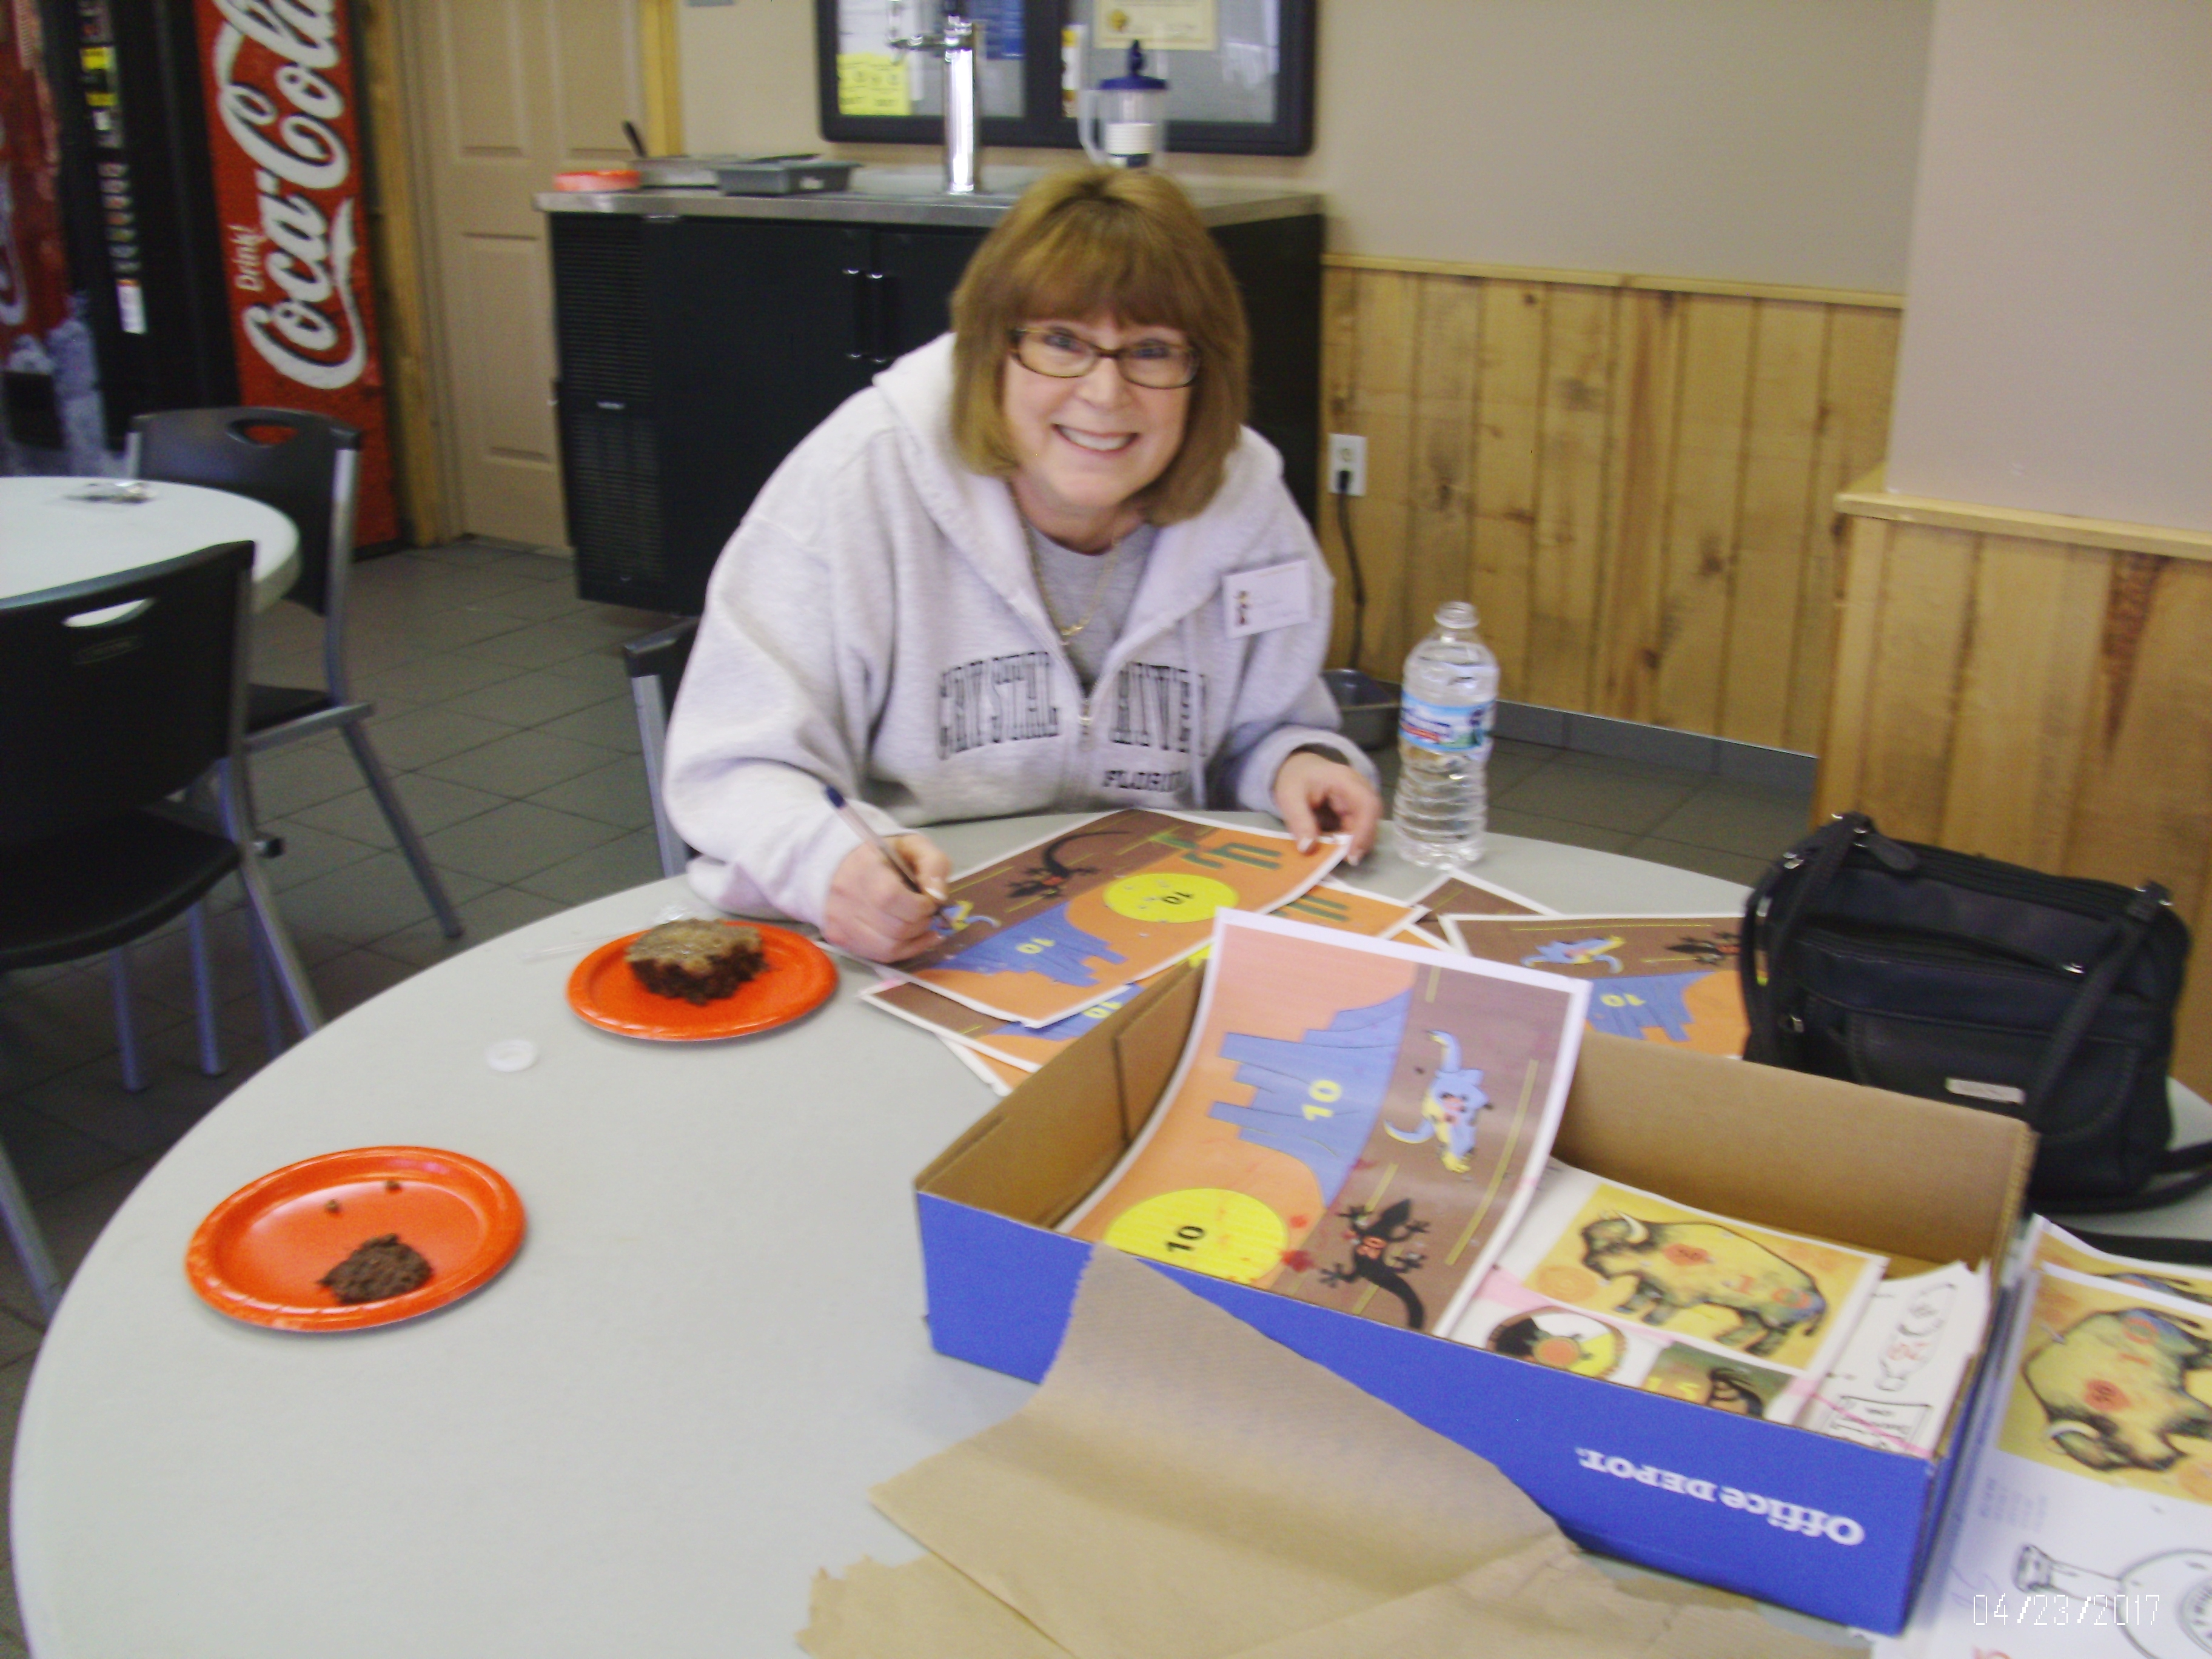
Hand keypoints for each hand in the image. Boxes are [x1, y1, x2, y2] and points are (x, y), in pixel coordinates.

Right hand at [822, 834, 951, 961]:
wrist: (842, 863)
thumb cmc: (884, 855)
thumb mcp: (914, 846)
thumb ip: (934, 865)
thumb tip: (938, 896)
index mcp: (864, 866)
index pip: (892, 897)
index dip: (920, 905)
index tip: (928, 900)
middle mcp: (846, 895)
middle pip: (895, 927)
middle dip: (920, 922)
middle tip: (925, 912)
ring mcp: (839, 919)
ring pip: (887, 947)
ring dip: (913, 939)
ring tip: (919, 924)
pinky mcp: (838, 936)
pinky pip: (877, 955)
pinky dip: (902, 950)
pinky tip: (913, 939)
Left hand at [1272, 750, 1381, 864]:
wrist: (1297, 767)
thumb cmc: (1295, 779)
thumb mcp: (1289, 798)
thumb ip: (1299, 822)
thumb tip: (1309, 849)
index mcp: (1345, 779)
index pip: (1366, 804)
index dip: (1364, 831)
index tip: (1352, 854)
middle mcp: (1359, 788)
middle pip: (1372, 817)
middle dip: (1361, 841)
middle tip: (1345, 861)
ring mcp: (1359, 798)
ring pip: (1367, 825)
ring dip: (1355, 842)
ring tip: (1337, 856)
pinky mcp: (1355, 809)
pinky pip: (1358, 827)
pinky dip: (1348, 840)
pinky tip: (1335, 847)